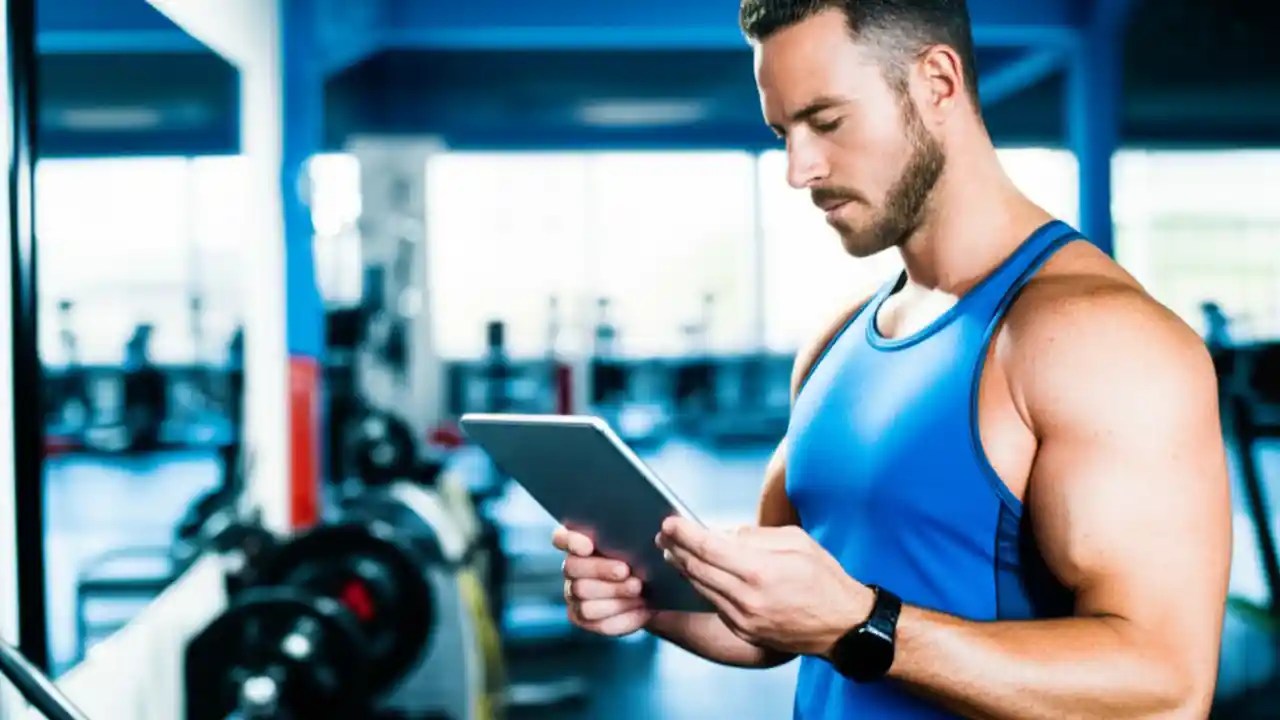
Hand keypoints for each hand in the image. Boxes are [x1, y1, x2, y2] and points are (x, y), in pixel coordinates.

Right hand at [552, 525, 653, 635]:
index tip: (588, 546)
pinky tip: (642, 610)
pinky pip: (597, 623)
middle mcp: (572, 568)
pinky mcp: (583, 618)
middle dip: (601, 570)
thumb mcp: (645, 540)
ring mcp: (574, 594)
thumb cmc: (648, 557)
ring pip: (584, 600)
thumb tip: (652, 525)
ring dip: (615, 597)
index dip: (570, 541)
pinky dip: (622, 618)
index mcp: (581, 542)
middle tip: (627, 572)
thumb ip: (634, 531)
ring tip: (640, 592)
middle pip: (572, 568)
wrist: (659, 589)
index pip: (562, 537)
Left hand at [657, 518, 872, 656]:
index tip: (669, 522)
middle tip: (664, 533)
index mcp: (760, 571)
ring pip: (700, 587)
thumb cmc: (825, 580)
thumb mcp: (797, 541)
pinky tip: (695, 573)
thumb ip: (756, 536)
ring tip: (672, 550)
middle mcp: (747, 598)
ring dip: (682, 567)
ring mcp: (743, 619)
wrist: (843, 627)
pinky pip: (713, 604)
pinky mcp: (743, 631)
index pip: (708, 547)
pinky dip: (700, 585)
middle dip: (675, 547)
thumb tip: (723, 534)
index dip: (684, 533)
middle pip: (697, 568)